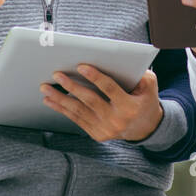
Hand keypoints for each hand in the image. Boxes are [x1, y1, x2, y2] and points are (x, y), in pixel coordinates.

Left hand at [39, 66, 163, 142]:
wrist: (145, 129)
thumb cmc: (145, 101)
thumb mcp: (150, 87)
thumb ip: (142, 75)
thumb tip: (123, 61)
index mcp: (129, 107)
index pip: (109, 89)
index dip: (95, 77)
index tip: (81, 66)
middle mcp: (116, 121)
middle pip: (89, 100)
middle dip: (71, 86)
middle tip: (57, 74)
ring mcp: (105, 130)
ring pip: (79, 111)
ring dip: (60, 99)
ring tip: (46, 88)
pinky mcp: (96, 134)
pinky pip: (76, 119)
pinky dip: (62, 109)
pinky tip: (51, 101)